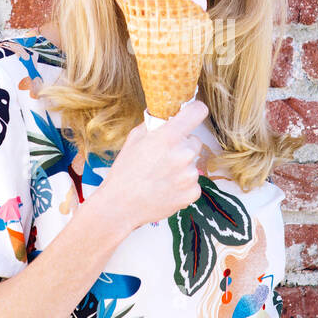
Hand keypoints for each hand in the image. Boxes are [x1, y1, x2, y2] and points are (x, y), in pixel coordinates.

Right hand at [98, 101, 208, 231]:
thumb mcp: (134, 139)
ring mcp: (190, 175)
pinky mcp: (192, 193)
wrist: (120, 206)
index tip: (192, 114)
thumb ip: (154, 125)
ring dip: (182, 167)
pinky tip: (166, 188)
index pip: (197, 112)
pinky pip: (194, 183)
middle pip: (195, 141)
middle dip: (182, 146)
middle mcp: (183, 154)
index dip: (195, 111)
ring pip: (193, 163)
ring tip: (161, 176)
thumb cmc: (124, 172)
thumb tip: (168, 116)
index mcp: (169, 136)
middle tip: (163, 157)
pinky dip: (183, 185)